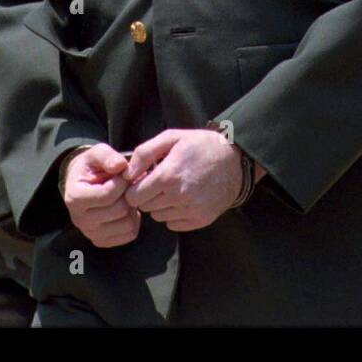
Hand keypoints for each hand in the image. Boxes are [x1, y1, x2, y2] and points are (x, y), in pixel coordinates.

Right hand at [62, 144, 139, 247]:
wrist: (83, 183)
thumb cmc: (91, 167)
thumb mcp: (96, 154)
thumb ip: (107, 156)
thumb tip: (121, 165)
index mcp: (75, 198)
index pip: (108, 195)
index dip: (122, 182)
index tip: (123, 174)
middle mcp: (80, 219)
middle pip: (119, 210)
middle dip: (128, 195)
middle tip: (127, 186)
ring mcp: (90, 233)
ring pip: (127, 224)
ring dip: (132, 208)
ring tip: (125, 197)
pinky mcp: (102, 240)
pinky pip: (129, 234)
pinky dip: (133, 221)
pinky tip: (126, 209)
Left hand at [123, 129, 241, 230]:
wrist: (235, 161)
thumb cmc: (201, 146)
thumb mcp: (172, 138)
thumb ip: (144, 153)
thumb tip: (127, 173)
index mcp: (168, 175)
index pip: (134, 196)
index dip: (135, 188)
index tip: (143, 181)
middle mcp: (178, 196)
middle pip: (145, 207)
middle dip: (148, 195)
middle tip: (160, 183)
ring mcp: (190, 210)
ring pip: (158, 216)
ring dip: (161, 205)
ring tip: (174, 189)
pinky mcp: (199, 220)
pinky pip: (172, 224)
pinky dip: (174, 214)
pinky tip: (184, 198)